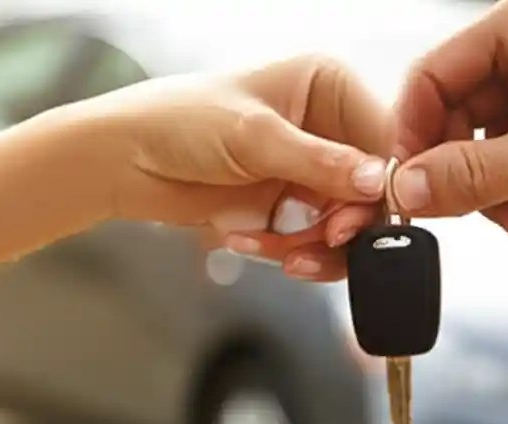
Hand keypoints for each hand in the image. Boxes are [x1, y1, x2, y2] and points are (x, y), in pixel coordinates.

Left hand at [76, 55, 390, 280]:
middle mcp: (324, 127)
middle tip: (326, 239)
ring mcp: (308, 171)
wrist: (123, 162)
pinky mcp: (288, 208)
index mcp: (325, 87)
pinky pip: (314, 243)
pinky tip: (251, 243)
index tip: (369, 215)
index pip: (384, 137)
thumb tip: (378, 182)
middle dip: (347, 223)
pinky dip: (290, 252)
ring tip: (284, 254)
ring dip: (317, 246)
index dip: (385, 182)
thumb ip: (320, 161)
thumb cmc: (177, 123)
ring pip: (347, 225)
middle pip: (372, 190)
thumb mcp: (253, 137)